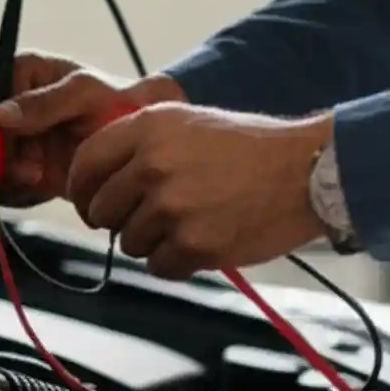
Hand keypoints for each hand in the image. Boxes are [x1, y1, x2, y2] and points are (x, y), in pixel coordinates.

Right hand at [0, 51, 184, 206]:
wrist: (137, 144)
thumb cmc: (116, 103)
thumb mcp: (85, 93)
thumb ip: (43, 101)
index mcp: (17, 77)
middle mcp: (6, 110)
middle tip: (10, 168)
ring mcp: (11, 144)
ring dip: (0, 176)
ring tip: (37, 176)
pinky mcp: (20, 173)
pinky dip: (15, 192)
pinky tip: (42, 185)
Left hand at [67, 103, 332, 278]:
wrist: (309, 170)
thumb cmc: (249, 148)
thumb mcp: (186, 123)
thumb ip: (138, 145)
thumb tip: (93, 182)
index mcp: (147, 129)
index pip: (85, 165)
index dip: (80, 191)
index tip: (88, 203)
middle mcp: (153, 165)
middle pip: (100, 212)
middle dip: (120, 220)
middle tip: (150, 217)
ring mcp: (172, 207)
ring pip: (129, 243)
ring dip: (152, 241)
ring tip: (189, 222)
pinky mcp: (193, 244)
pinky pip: (158, 266)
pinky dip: (176, 261)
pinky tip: (203, 240)